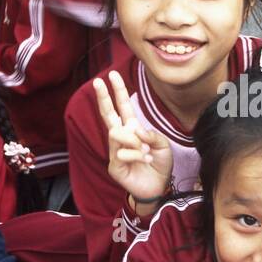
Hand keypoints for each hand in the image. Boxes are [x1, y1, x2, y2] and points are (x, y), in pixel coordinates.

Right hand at [93, 70, 172, 216]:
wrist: (159, 187)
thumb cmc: (160, 164)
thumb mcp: (162, 145)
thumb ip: (151, 135)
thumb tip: (134, 129)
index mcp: (133, 129)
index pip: (123, 107)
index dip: (118, 91)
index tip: (111, 75)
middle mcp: (122, 138)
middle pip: (108, 114)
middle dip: (103, 97)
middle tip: (98, 81)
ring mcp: (116, 151)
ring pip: (117, 134)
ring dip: (135, 142)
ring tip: (147, 153)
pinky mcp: (114, 165)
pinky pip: (123, 153)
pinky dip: (138, 156)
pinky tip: (145, 162)